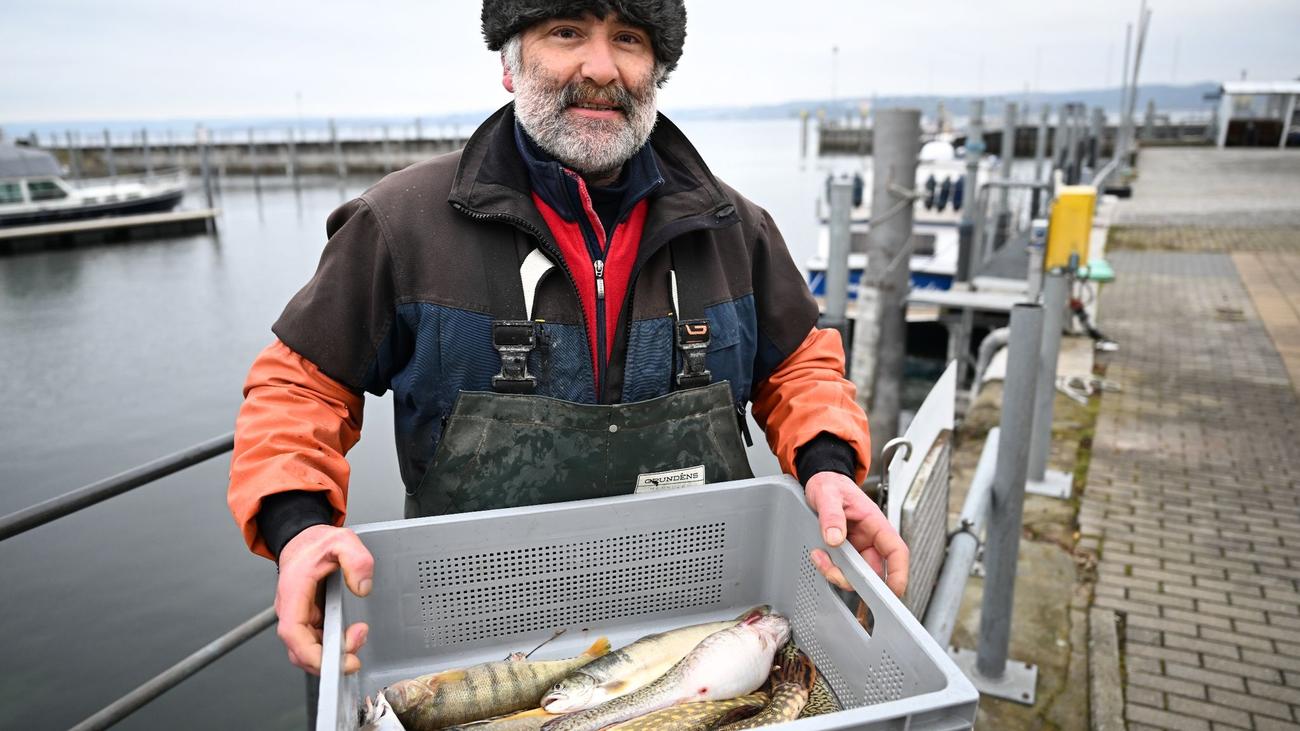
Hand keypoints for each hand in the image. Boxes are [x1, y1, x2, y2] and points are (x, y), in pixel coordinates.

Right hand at [274, 524, 373, 674]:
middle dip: (329, 659)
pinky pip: (317, 641)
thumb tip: (363, 588)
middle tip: (357, 650)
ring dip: (334, 653)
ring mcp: (298, 616)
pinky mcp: (308, 619)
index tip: (333, 662)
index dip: (310, 653)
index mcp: (293, 590)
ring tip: (359, 634)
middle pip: (300, 649)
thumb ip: (357, 560)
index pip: (293, 632)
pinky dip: (334, 646)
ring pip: (308, 649)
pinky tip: (352, 635)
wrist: (304, 539)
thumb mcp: (342, 541)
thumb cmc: (316, 542)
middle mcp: (291, 608)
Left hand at [804, 471, 909, 598]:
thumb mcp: (828, 495)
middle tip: (832, 571)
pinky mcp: (845, 552)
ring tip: (820, 556)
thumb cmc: (831, 485)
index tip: (893, 591)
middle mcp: (870, 538)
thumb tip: (834, 538)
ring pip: (856, 574)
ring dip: (837, 572)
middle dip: (853, 578)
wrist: (821, 483)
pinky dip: (829, 568)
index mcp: (875, 522)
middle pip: (873, 571)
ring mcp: (858, 547)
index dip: (899, 573)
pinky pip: (842, 569)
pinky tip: (819, 556)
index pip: (896, 551)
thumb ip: (831, 515)